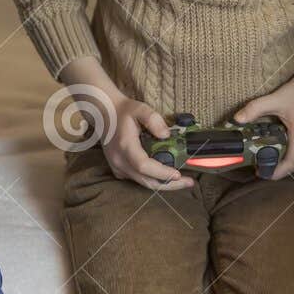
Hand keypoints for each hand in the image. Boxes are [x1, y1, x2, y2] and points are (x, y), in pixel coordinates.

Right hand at [55, 58, 192, 190]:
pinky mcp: (118, 170)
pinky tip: (166, 176)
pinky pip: (138, 179)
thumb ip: (154, 120)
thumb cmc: (123, 110)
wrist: (104, 113)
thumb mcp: (140, 108)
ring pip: (143, 183)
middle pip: (146, 181)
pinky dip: (153, 180)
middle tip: (189, 182)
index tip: (179, 173)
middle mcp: (119, 161)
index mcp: (125, 146)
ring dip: (163, 184)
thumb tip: (166, 135)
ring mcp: (117, 167)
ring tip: (182, 181)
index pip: (144, 166)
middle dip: (169, 184)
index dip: (162, 173)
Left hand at [233, 70, 293, 178]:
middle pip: (292, 165)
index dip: (275, 173)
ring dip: (280, 161)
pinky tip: (273, 145)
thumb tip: (236, 119)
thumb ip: (255, 109)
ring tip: (262, 157)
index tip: (259, 173)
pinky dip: (285, 153)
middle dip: (275, 168)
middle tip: (256, 165)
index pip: (289, 165)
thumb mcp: (276, 99)